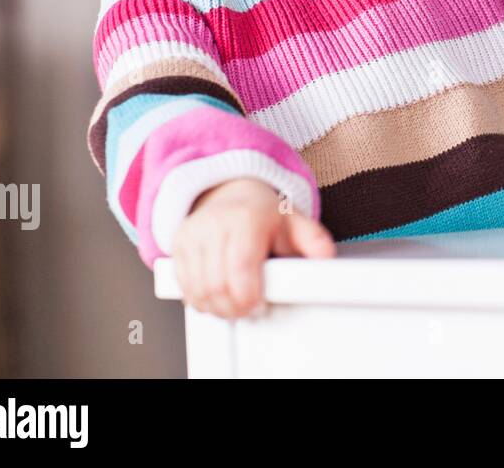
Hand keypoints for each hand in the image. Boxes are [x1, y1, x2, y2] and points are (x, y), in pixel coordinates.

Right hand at [171, 177, 335, 318]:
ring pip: (198, 289)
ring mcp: (192, 233)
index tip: (259, 305)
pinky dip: (200, 300)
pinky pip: (184, 285)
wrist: (230, 192)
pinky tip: (216, 299)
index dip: (248, 295)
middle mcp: (215, 223)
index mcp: (246, 217)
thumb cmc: (264, 213)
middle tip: (249, 310)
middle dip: (234, 307)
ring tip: (235, 307)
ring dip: (216, 308)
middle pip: (217, 284)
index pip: (240, 267)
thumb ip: (314, 241)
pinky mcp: (177, 244)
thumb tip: (327, 258)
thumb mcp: (295, 222)